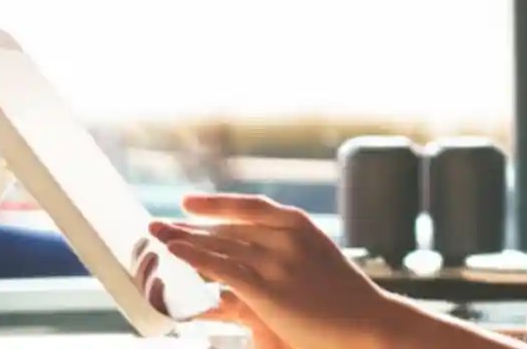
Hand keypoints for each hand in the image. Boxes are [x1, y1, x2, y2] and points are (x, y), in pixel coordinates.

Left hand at [149, 194, 394, 348]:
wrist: (371, 323)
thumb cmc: (347, 300)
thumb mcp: (319, 263)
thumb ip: (291, 254)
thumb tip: (258, 253)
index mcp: (301, 226)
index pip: (251, 207)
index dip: (216, 204)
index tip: (189, 203)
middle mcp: (287, 236)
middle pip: (227, 226)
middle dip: (189, 225)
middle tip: (158, 223)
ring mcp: (278, 261)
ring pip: (220, 243)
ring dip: (182, 237)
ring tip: (155, 234)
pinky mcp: (268, 289)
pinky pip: (222, 268)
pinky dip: (194, 256)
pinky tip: (174, 251)